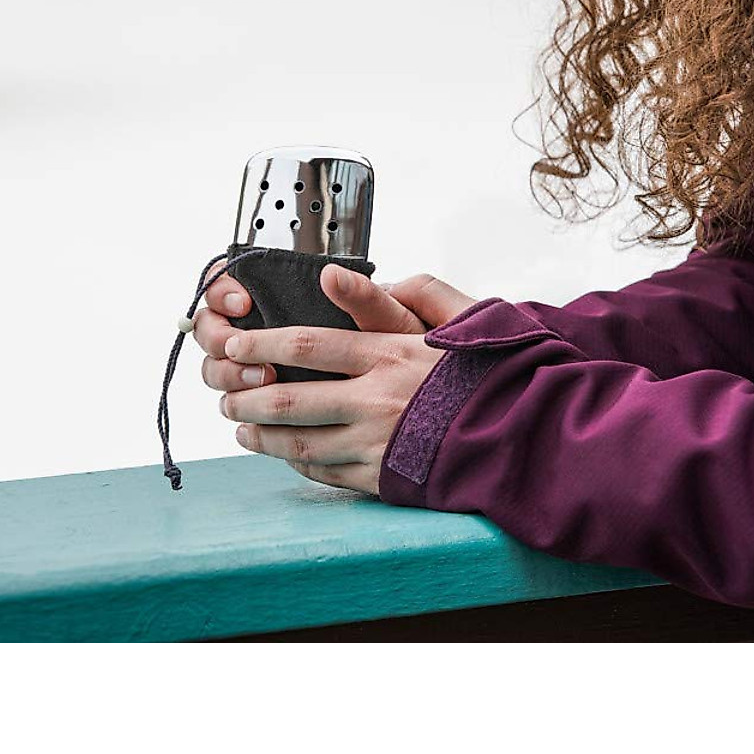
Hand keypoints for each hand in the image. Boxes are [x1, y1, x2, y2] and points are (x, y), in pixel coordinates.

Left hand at [193, 264, 474, 492]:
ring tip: (240, 426)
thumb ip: (416, 290)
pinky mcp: (384, 478)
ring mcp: (377, 443)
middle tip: (225, 393)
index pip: (308, 344)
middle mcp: (376, 399)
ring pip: (300, 442)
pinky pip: (326, 472)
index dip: (262, 344)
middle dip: (247, 397)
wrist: (527, 436)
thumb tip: (346, 276)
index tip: (235, 344)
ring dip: (261, 435)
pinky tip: (281, 455)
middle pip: (291, 399)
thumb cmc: (494, 373)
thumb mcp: (464, 318)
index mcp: (390, 353)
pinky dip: (295, 463)